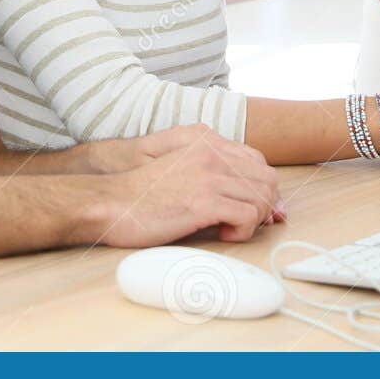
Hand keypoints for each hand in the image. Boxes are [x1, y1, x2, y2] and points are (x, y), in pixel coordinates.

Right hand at [95, 127, 283, 246]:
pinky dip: (242, 231)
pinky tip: (221, 234)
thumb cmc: (142, 195)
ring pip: (263, 198)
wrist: (111, 203)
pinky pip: (248, 216)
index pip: (258, 161)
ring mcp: (209, 176)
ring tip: (228, 228)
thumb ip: (213, 175)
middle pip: (267, 179)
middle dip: (264, 206)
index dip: (264, 188)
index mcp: (206, 144)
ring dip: (252, 220)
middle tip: (243, 223)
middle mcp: (212, 155)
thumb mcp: (182, 171)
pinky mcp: (204, 201)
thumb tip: (249, 199)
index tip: (257, 210)